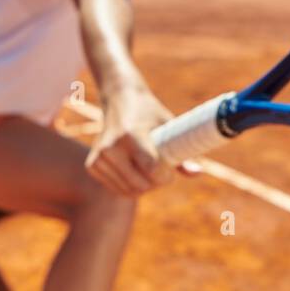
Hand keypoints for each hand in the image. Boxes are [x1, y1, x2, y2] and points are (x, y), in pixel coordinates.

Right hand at [85, 87, 199, 195]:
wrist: (119, 99)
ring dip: (144, 187)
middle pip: (141, 185)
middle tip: (163, 173)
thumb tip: (197, 173)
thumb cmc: (149, 113)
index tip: (171, 170)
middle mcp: (110, 147)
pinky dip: (130, 187)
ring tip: (150, 171)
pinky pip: (117, 190)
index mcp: (129, 135)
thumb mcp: (168, 125)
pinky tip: (135, 172)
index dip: (166, 176)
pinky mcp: (92, 165)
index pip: (152, 169)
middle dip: (157, 183)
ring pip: (129, 191)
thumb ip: (182, 152)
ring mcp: (98, 157)